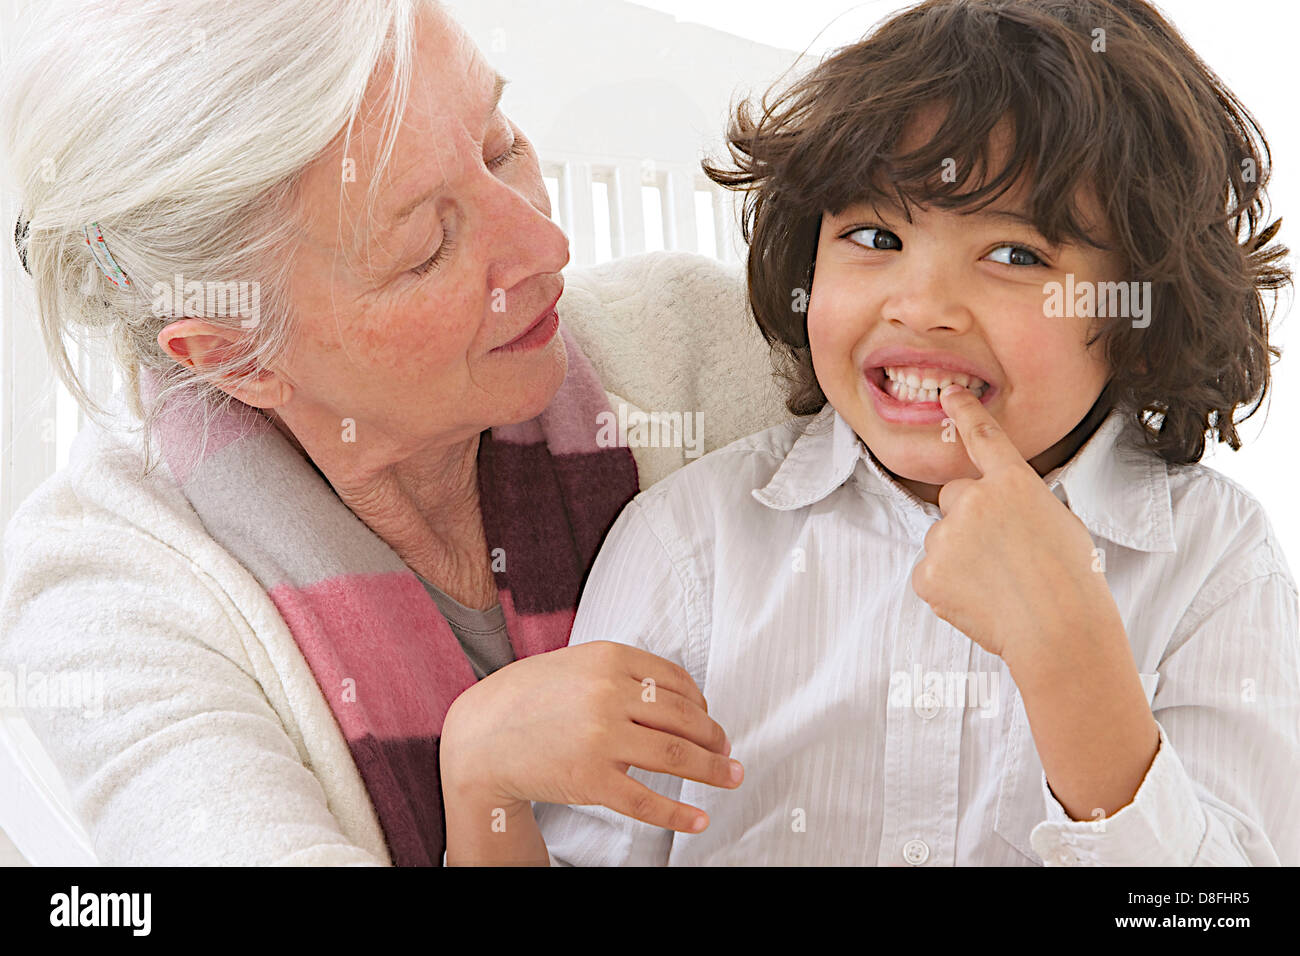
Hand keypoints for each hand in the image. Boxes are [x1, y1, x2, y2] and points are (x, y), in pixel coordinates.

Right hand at [439, 641, 741, 833]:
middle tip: (726, 750)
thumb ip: (620, 672)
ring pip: (676, 756)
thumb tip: (674, 696)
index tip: (709, 719)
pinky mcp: (590, 779)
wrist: (479, 736)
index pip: (676, 680)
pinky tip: (698, 818)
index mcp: (607, 659)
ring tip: (729, 776)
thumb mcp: (574, 664)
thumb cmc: (525, 698)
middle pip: (684, 718)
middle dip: (714, 738)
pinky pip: (647, 800)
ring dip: (712, 770)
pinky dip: (679, 813)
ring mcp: (600, 737)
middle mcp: (607, 694)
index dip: (701, 703)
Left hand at [910, 385, 1124, 663]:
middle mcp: (973, 502)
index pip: (984, 439)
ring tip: (999, 584)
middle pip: (954, 497)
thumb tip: (997, 510)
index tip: (949, 394)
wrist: (1059, 632)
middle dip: (969, 518)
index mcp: (1013, 484)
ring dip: (961, 555)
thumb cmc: (1072, 581)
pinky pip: (930, 572)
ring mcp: (945, 538)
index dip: (965, 413)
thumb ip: (1018, 504)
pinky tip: (979, 600)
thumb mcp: (1058, 522)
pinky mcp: (927, 574)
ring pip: (942, 538)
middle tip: (1002, 553)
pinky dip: (948, 586)